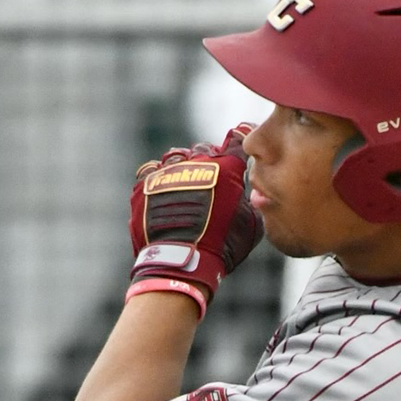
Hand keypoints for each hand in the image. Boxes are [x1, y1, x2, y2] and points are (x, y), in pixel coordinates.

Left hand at [125, 124, 262, 317]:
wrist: (182, 262)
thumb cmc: (223, 247)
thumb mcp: (251, 225)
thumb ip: (253, 202)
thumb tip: (255, 195)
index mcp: (227, 168)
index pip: (237, 139)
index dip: (240, 137)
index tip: (241, 138)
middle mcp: (197, 162)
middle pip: (205, 149)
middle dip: (211, 161)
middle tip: (213, 181)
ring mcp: (169, 171)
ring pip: (177, 156)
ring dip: (184, 166)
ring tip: (186, 184)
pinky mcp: (146, 184)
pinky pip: (151, 169)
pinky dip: (159, 176)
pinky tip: (164, 189)